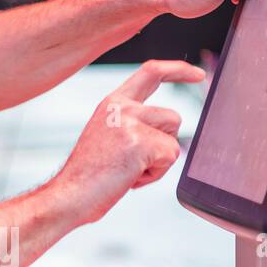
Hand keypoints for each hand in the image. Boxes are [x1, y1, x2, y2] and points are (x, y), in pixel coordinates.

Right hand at [56, 60, 202, 223]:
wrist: (69, 195)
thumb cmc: (87, 175)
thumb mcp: (108, 137)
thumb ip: (133, 124)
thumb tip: (166, 130)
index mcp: (112, 103)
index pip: (151, 73)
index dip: (178, 70)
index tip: (198, 75)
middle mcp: (121, 107)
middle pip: (172, 118)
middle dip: (163, 144)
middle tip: (133, 162)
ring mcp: (130, 123)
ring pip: (173, 139)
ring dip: (158, 161)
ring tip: (129, 170)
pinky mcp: (141, 142)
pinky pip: (170, 157)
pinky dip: (155, 175)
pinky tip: (130, 178)